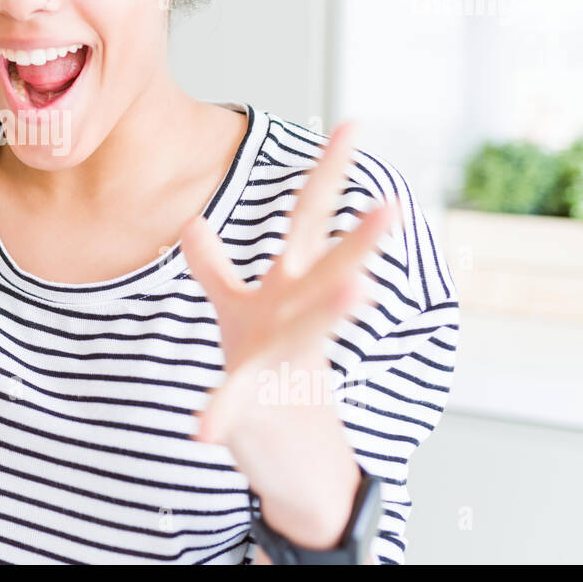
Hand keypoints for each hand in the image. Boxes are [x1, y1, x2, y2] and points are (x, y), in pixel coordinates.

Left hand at [178, 121, 396, 452]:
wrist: (294, 458)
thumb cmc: (269, 369)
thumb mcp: (237, 310)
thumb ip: (214, 268)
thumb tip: (188, 223)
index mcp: (293, 285)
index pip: (312, 219)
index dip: (329, 172)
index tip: (354, 123)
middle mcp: (298, 314)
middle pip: (331, 267)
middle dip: (361, 240)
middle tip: (394, 206)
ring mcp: (282, 357)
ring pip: (311, 327)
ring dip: (333, 308)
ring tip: (359, 292)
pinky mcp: (257, 401)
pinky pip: (237, 403)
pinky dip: (220, 413)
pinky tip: (204, 428)